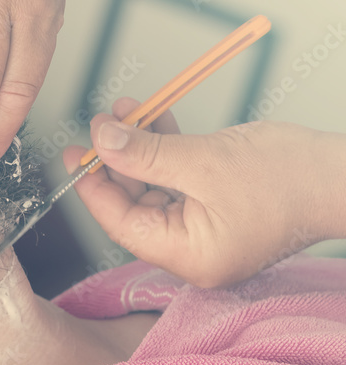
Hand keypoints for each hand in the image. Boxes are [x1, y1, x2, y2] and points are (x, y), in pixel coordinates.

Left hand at [63, 97, 343, 287]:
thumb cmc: (289, 176)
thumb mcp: (202, 160)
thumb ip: (144, 154)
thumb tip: (100, 141)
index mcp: (189, 256)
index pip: (121, 223)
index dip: (94, 185)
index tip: (74, 153)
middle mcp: (194, 251)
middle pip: (134, 204)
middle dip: (116, 159)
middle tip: (99, 124)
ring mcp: (207, 230)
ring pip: (154, 186)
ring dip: (139, 147)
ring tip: (124, 109)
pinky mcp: (218, 207)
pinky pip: (178, 178)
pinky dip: (164, 149)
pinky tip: (153, 117)